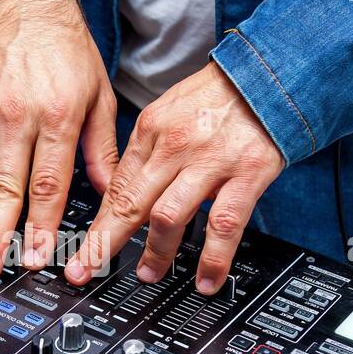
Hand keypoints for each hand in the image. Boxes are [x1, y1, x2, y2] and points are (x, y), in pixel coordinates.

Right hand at [0, 0, 117, 277]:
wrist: (24, 1)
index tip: (35, 257)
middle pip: (4, 187)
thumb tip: (116, 196)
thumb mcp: (98, 95)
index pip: (48, 182)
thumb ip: (103, 150)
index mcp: (58, 115)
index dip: (40, 224)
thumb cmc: (65, 48)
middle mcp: (17, 115)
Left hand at [65, 61, 284, 294]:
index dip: (98, 224)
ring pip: (170, 217)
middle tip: (87, 271)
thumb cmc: (218, 97)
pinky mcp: (246, 175)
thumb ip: (147, 152)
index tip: (82, 252)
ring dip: (156, 253)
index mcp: (152, 129)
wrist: (269, 74)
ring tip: (149, 274)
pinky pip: (223, 225)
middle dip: (105, 243)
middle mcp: (176, 146)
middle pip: (131, 203)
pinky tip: (205, 279)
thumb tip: (122, 192)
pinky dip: (212, 258)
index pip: (117, 186)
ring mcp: (211, 162)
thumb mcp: (169, 111)